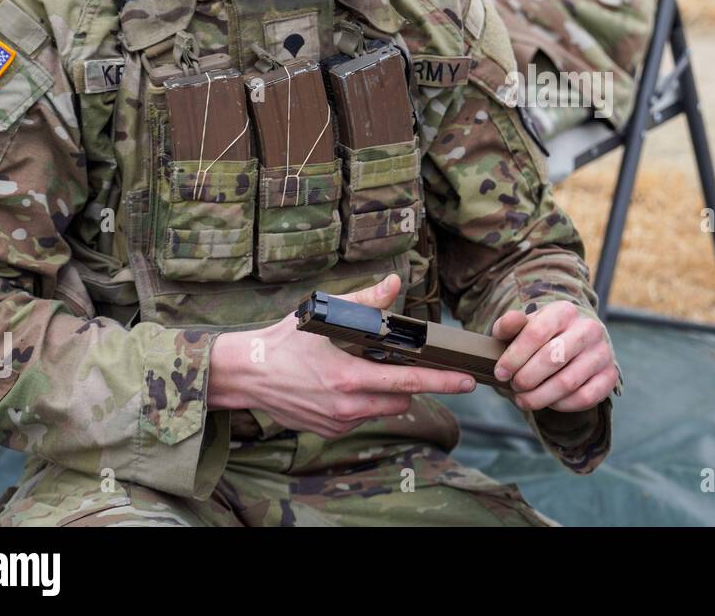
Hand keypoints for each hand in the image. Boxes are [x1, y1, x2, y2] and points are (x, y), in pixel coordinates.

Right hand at [209, 274, 474, 437]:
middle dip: (411, 383)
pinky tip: (344, 383)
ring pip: (384, 410)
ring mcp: (338, 422)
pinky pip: (363, 417)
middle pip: (403, 400)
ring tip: (365, 368)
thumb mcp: (323, 316)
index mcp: (349, 378)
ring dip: (387, 393)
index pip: (408, 383)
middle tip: (404, 362)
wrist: (246, 374)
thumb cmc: (284, 341)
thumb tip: (395, 284)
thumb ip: (366, 301)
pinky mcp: (329, 429)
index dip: (443, 382)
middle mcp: (347, 406)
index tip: (468, 381)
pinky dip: (365, 401)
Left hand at [491, 301, 617, 412]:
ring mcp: (602, 352)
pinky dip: (561, 405)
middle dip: (526, 378)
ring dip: (540, 396)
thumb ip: (509, 325)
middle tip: (514, 387)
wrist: (576, 344)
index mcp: (564, 311)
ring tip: (524, 399)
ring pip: (567, 382)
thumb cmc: (542, 337)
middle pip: (552, 358)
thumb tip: (509, 324)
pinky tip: (548, 402)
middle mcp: (588, 328)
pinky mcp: (609, 376)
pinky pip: (584, 397)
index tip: (501, 373)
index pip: (537, 332)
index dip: (514, 356)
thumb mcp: (523, 327)